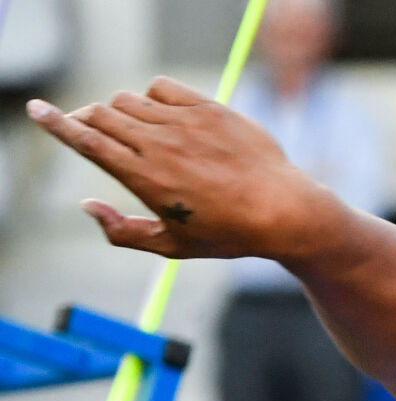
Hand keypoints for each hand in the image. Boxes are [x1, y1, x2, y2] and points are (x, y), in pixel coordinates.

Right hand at [26, 78, 327, 260]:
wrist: (286, 211)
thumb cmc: (229, 235)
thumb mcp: (173, 247)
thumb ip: (123, 232)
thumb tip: (86, 205)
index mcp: (145, 178)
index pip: (86, 140)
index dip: (56, 124)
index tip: (37, 111)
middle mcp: (161, 145)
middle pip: (102, 116)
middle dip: (87, 121)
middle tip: (93, 133)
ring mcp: (185, 123)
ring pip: (129, 100)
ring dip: (121, 113)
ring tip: (140, 136)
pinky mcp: (209, 109)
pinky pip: (163, 87)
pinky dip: (153, 97)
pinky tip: (165, 117)